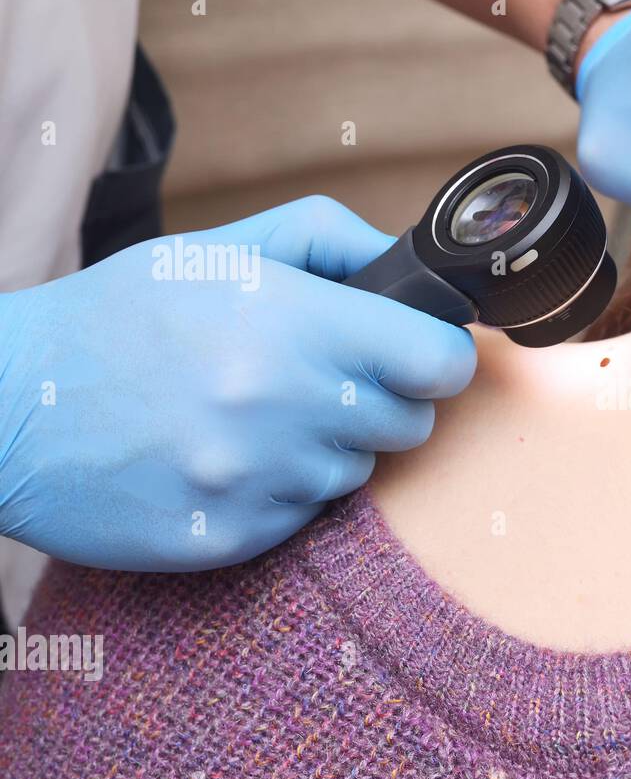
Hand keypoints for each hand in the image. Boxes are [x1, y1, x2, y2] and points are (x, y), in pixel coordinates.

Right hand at [0, 196, 475, 571]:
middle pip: (411, 423)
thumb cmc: (119, 317)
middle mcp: (283, 408)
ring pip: (358, 472)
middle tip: (321, 381)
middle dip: (381, 399)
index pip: (439, 362)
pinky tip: (226, 458)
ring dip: (326, 447)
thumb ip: (328, 242)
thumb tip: (410, 266)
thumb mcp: (219, 250)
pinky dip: (282, 490)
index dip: (439, 356)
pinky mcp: (234, 537)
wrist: (6, 406)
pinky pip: (306, 517)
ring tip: (254, 417)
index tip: (420, 354)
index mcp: (292, 326)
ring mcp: (259, 480)